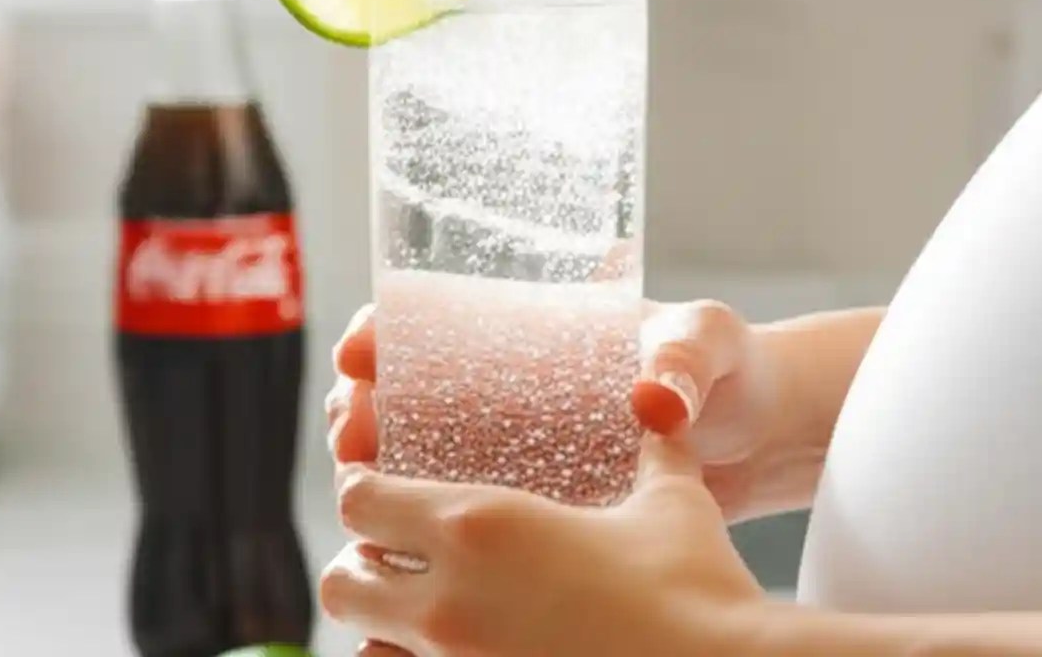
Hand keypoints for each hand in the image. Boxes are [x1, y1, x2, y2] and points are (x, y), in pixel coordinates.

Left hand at [323, 430, 765, 656]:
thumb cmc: (699, 588)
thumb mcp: (673, 502)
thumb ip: (658, 447)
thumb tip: (663, 408)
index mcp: (481, 527)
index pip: (361, 500)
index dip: (364, 488)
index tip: (379, 484)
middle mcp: (450, 601)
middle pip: (342, 580)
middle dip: (360, 562)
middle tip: (397, 552)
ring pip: (365, 645)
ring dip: (382, 623)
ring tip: (423, 610)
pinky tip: (459, 650)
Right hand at [329, 299, 809, 522]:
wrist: (766, 438)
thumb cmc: (734, 370)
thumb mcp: (708, 343)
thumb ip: (683, 358)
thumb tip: (655, 400)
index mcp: (537, 337)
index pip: (437, 323)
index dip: (385, 334)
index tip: (360, 354)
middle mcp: (514, 395)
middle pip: (407, 397)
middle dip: (363, 411)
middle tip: (354, 435)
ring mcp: (521, 455)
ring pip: (421, 464)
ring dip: (380, 478)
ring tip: (362, 497)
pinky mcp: (540, 511)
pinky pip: (468, 522)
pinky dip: (428, 536)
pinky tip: (405, 556)